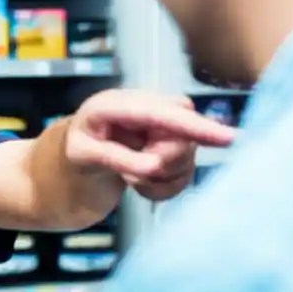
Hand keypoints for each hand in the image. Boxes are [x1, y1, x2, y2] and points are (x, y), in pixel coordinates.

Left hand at [66, 90, 235, 200]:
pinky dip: (163, 187)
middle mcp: (144, 111)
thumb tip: (155, 165)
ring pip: (186, 158)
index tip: (227, 139)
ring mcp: (160, 130)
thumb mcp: (81, 158)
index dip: (196, 127)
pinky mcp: (168, 149)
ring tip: (128, 178)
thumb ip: (116, 158)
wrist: (65, 168)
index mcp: (117, 104)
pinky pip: (183, 174)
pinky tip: (139, 183)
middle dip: (165, 162)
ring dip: (160, 179)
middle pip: (184, 134)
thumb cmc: (70, 158)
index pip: (164, 113)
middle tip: (130, 176)